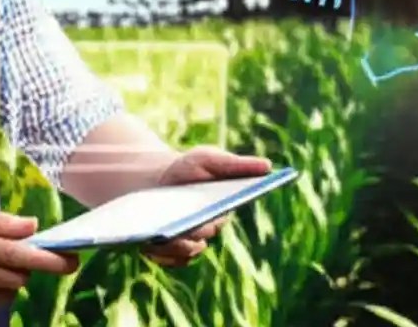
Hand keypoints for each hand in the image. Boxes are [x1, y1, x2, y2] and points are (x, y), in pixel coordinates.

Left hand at [141, 146, 272, 267]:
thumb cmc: (187, 168)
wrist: (156, 181)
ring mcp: (191, 244)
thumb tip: (268, 165)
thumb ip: (236, 164)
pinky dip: (160, 252)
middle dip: (195, 227)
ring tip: (161, 235)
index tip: (213, 208)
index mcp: (223, 207)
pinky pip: (169, 259)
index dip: (219, 213)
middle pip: (205, 232)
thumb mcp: (208, 158)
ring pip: (188, 249)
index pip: (225, 213)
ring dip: (176, 242)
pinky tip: (149, 243)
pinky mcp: (172, 255)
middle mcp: (210, 229)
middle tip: (184, 223)